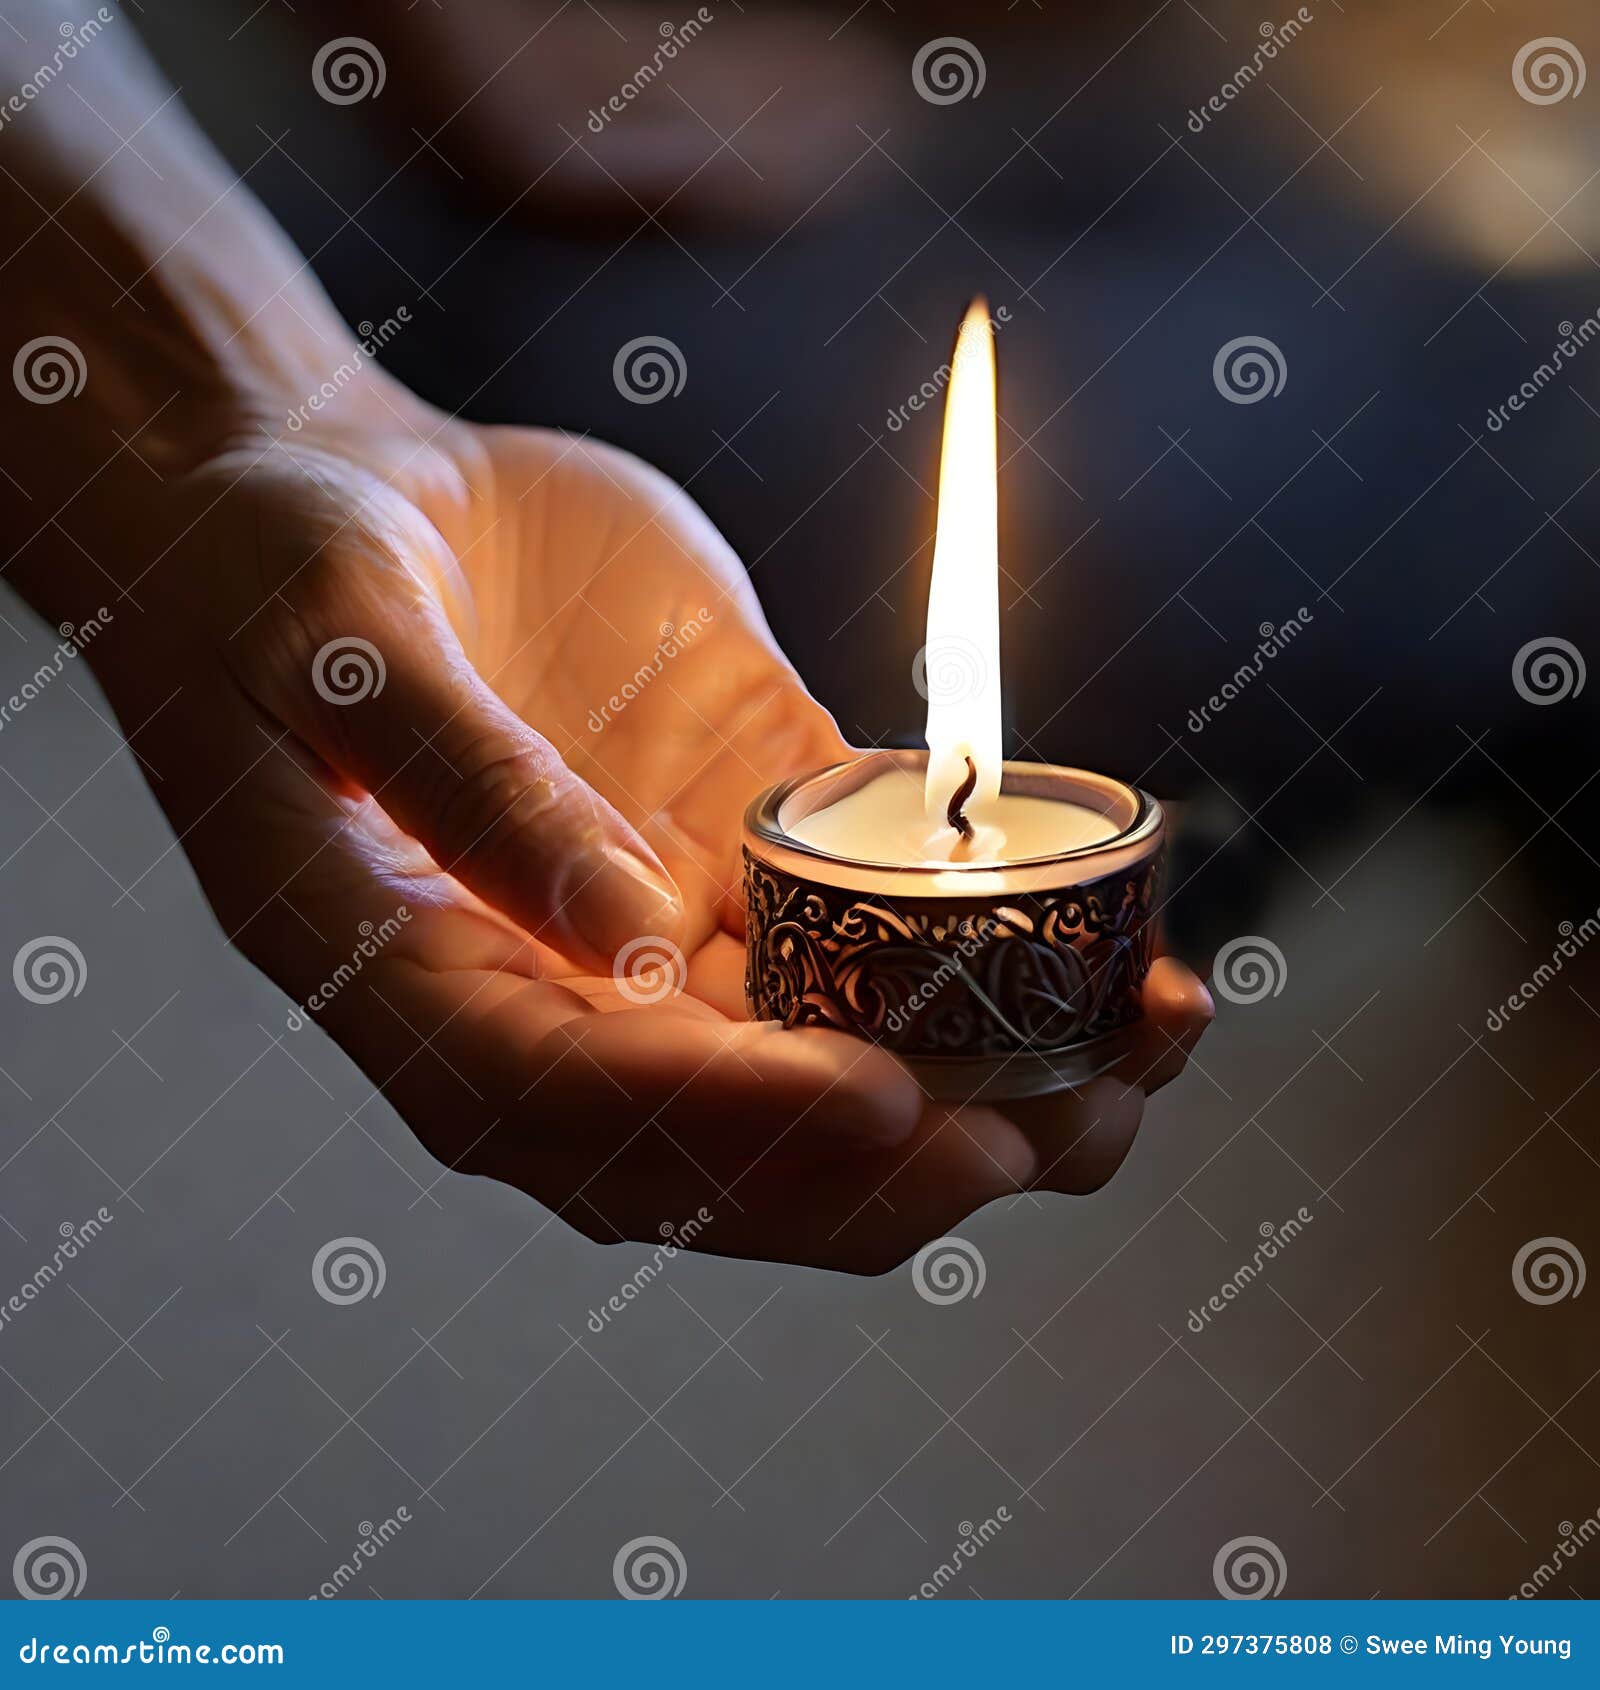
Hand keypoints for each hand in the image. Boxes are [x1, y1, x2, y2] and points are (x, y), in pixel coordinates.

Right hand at [66, 392, 1210, 1272]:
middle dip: (894, 1159)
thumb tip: (623, 935)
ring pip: (830, 1054)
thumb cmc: (280, 573)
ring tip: (1139, 1059)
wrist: (328, 490)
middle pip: (731, 1140)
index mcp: (423, 987)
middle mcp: (559, 994)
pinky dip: (992, 943)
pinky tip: (1118, 941)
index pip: (575, 1104)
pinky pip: (872, 919)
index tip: (878, 1105)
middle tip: (1054, 1134)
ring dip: (988, 1077)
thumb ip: (468, 791)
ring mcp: (660, 924)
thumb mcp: (341, 655)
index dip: (726, 1123)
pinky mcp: (736, 835)